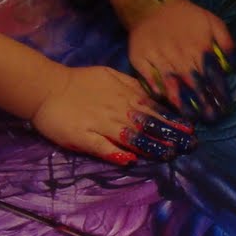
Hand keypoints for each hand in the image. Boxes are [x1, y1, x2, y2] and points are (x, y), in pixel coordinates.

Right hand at [32, 66, 196, 164]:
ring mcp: (99, 124)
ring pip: (128, 136)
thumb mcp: (111, 76)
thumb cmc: (81, 83)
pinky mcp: (82, 136)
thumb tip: (157, 99)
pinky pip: (100, 146)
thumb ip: (134, 87)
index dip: (173, 120)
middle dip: (169, 135)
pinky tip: (128, 159)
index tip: (190, 130)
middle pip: (146, 124)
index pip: (154, 109)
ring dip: (149, 146)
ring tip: (167, 154)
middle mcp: (115, 111)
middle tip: (188, 146)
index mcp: (124, 97)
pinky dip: (114, 152)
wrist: (45, 87)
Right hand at [128, 0, 235, 121]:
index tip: (225, 109)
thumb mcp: (213, 22)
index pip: (213, 76)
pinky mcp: (142, 58)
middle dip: (204, 103)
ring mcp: (160, 58)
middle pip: (195, 84)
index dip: (220, 94)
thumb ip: (226, 43)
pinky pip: (150, 78)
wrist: (154, 4)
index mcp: (201, 48)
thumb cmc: (188, 17)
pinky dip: (157, 90)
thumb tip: (233, 66)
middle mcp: (182, 55)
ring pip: (173, 84)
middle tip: (211, 120)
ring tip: (190, 118)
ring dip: (182, 103)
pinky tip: (165, 102)